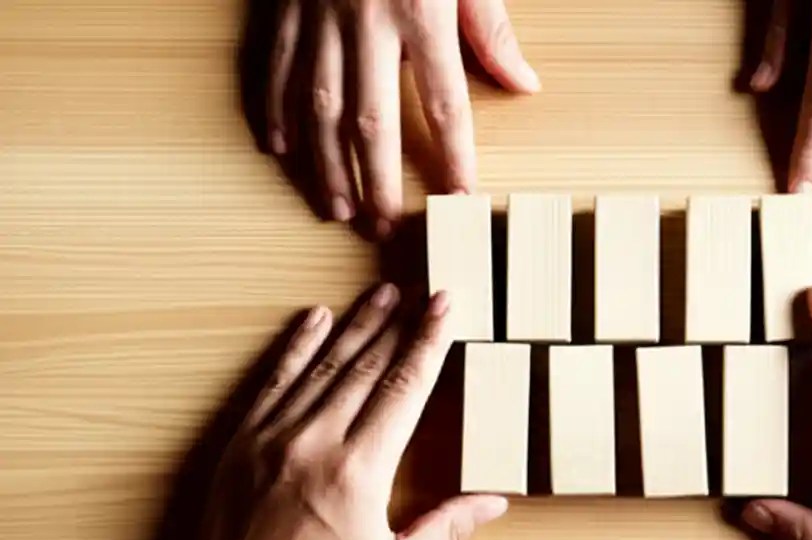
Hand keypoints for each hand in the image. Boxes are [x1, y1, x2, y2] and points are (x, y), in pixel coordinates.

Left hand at [126, 286, 506, 539]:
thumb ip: (446, 529)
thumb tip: (494, 500)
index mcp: (358, 473)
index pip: (405, 388)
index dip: (429, 342)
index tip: (445, 306)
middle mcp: (313, 444)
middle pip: (365, 367)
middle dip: (398, 324)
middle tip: (421, 288)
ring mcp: (269, 442)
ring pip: (320, 367)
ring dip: (353, 327)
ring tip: (378, 295)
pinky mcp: (237, 450)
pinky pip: (271, 384)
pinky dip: (293, 349)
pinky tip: (312, 321)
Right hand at [266, 0, 539, 235]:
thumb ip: (492, 29)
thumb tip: (522, 85)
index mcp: (420, 11)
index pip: (443, 101)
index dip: (453, 156)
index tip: (460, 199)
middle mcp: (364, 19)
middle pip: (370, 119)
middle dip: (377, 181)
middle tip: (382, 227)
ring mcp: (316, 13)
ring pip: (314, 104)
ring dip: (324, 163)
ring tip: (336, 208)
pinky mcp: (283, 2)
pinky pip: (272, 64)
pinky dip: (272, 109)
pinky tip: (279, 149)